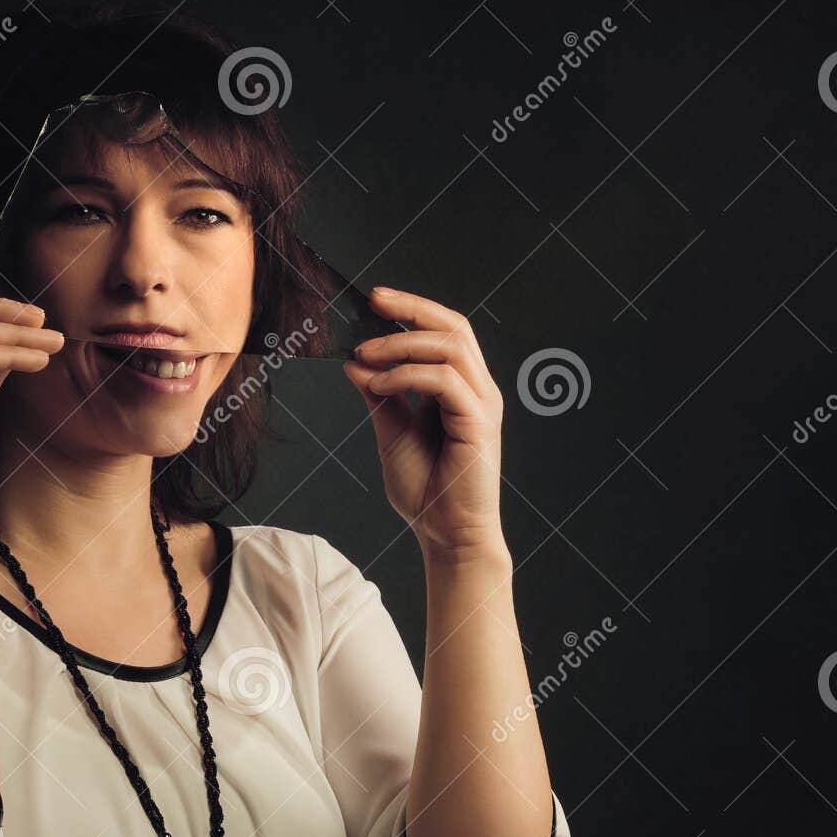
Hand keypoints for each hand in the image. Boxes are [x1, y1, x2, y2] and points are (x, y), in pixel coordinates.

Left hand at [341, 288, 506, 560]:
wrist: (446, 536)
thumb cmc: (426, 491)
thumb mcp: (393, 433)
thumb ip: (380, 397)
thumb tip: (354, 362)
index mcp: (462, 389)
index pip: (446, 331)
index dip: (413, 310)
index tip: (373, 301)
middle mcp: (478, 391)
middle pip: (456, 327)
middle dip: (412, 309)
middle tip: (372, 304)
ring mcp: (482, 406)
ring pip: (450, 348)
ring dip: (402, 344)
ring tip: (366, 355)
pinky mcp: (479, 425)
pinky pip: (445, 381)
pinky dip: (406, 376)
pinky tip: (377, 386)